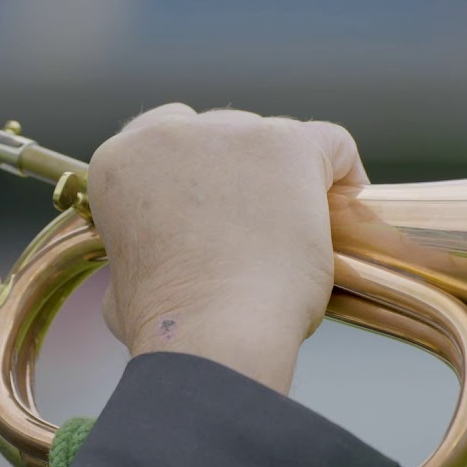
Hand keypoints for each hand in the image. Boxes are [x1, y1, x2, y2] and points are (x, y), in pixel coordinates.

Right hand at [87, 103, 368, 393]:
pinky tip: (345, 206)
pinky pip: (331, 141)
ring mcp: (229, 134)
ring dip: (285, 177)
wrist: (213, 334)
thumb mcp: (121, 288)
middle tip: (258, 224)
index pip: (168, 135)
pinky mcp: (285, 147)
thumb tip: (139, 270)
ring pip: (273, 137)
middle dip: (241, 172)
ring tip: (299, 227)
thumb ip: (135, 258)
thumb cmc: (170, 325)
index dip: (198, 169)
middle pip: (222, 132)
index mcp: (121, 160)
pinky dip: (342, 171)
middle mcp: (169, 133)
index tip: (217, 204)